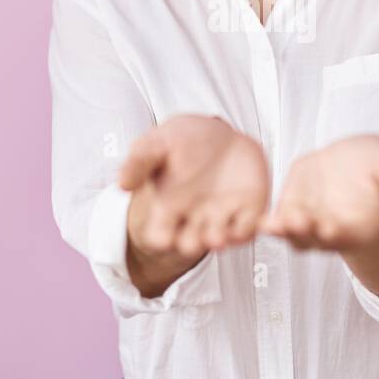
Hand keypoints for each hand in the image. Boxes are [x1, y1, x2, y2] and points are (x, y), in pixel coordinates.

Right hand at [118, 114, 268, 260]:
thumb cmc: (180, 144)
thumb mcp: (156, 146)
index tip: (161, 239)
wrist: (217, 135)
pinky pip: (253, 225)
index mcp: (168, 210)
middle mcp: (195, 220)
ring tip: (219, 238)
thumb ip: (140, 162)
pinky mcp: (250, 211)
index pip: (161, 232)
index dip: (160, 238)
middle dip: (191, 243)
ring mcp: (223, 217)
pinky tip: (257, 224)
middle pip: (192, 240)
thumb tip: (121, 184)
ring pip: (223, 236)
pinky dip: (255, 228)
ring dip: (222, 239)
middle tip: (191, 243)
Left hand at [260, 135, 378, 251]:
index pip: (344, 237)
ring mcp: (306, 218)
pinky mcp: (290, 202)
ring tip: (271, 223)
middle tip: (292, 223)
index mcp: (356, 228)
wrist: (357, 159)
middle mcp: (328, 229)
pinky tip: (259, 216)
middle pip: (311, 238)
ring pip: (290, 231)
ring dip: (280, 228)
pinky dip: (267, 219)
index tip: (330, 229)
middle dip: (301, 232)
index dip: (337, 235)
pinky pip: (276, 215)